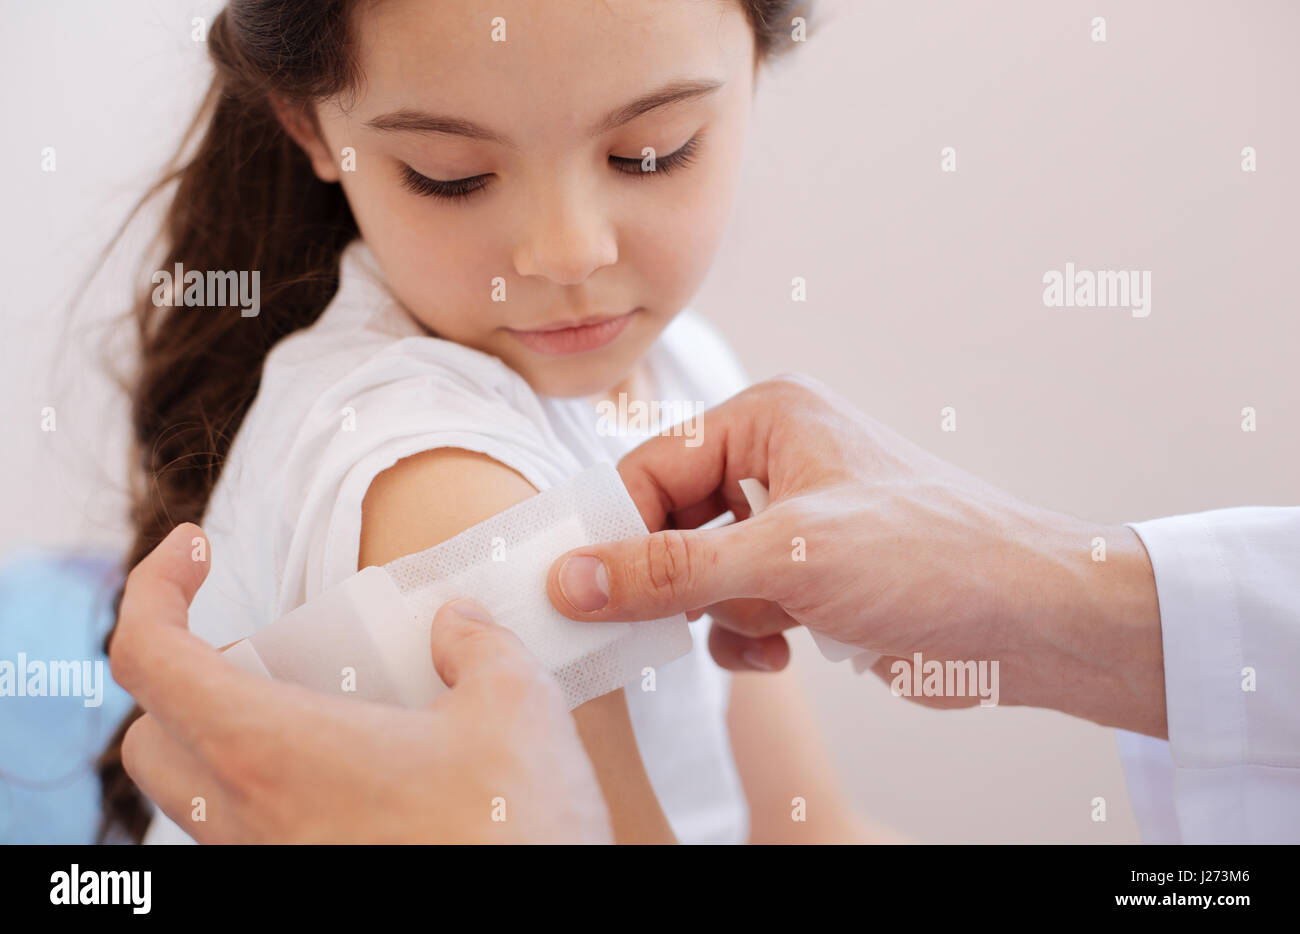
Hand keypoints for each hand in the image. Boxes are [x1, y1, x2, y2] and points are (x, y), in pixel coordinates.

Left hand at [112, 523, 612, 842]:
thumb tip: (456, 626)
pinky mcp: (299, 896)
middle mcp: (246, 820)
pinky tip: (356, 782)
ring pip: (194, 799)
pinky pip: (248, 838)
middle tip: (264, 650)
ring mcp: (266, 870)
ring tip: (317, 716)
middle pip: (148, 737)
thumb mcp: (518, 707)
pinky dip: (269, 793)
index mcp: (272, 750)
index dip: (152, 585)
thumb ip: (478, 646)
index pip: (147, 655)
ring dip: (225, 741)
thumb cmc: (515, 835)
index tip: (195, 547)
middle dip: (181, 675)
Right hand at [546, 375, 1166, 736]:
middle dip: (675, 579)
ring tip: (767, 627)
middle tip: (658, 623)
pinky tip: (787, 647)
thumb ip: (669, 570)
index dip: (612, 529)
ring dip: (722, 614)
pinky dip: (749, 635)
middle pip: (671, 522)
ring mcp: (795, 518)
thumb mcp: (784, 558)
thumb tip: (573, 577)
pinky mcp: (811, 573)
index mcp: (770, 418)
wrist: (1029, 621)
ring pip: (701, 572)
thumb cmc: (928, 556)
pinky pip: (738, 605)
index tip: (575, 585)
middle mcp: (779, 458)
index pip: (652, 467)